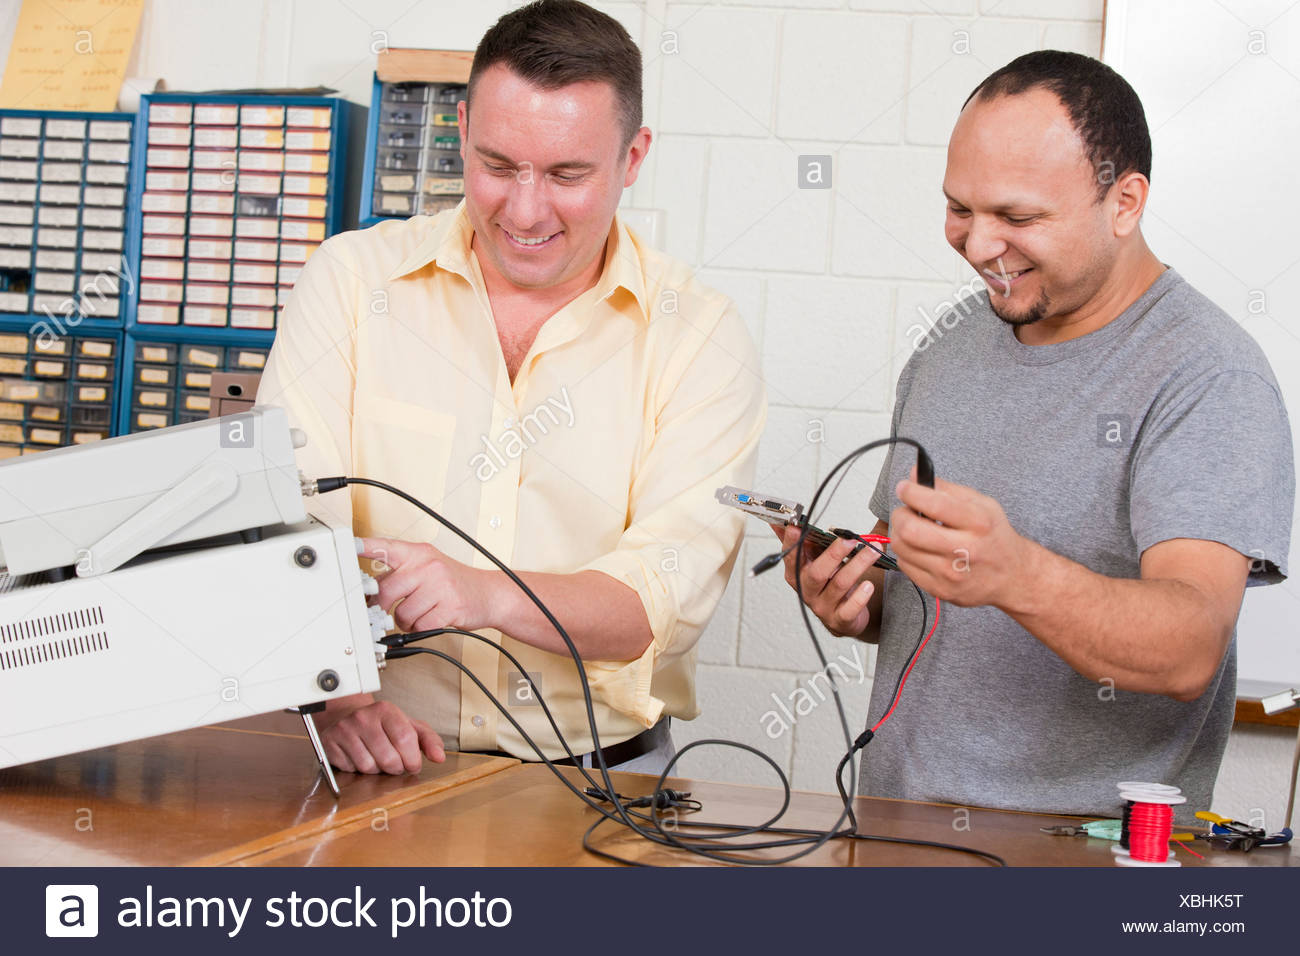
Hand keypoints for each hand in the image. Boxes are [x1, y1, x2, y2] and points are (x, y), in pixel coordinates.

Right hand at [318, 698, 444, 773]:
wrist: (347, 718)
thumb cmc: (382, 726)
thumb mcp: (409, 727)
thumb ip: (428, 740)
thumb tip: (439, 757)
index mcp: (386, 710)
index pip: (405, 739)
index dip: (412, 759)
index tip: (413, 765)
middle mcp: (363, 717)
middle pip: (388, 758)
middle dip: (396, 768)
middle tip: (395, 765)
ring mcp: (344, 729)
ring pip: (368, 767)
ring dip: (377, 770)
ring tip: (377, 759)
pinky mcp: (329, 742)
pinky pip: (350, 769)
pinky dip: (358, 770)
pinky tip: (359, 758)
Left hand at [361, 536, 500, 633]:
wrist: (490, 594)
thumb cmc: (454, 583)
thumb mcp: (428, 568)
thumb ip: (400, 574)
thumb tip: (368, 591)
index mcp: (419, 553)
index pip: (385, 547)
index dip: (364, 546)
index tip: (348, 544)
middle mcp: (428, 565)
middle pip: (386, 591)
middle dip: (383, 608)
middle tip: (388, 611)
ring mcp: (440, 585)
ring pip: (401, 613)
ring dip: (406, 621)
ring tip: (419, 614)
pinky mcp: (450, 607)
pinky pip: (419, 625)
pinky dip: (420, 629)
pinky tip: (430, 620)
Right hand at [773, 524, 877, 636]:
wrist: (843, 617)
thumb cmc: (828, 584)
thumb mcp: (812, 563)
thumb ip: (800, 543)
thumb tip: (783, 522)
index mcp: (796, 574)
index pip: (791, 557)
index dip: (792, 542)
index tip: (797, 526)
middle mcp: (807, 591)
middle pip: (817, 573)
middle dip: (834, 553)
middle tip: (850, 538)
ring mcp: (823, 607)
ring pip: (839, 585)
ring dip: (858, 565)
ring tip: (873, 550)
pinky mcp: (840, 619)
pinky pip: (849, 609)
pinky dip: (860, 597)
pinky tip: (869, 585)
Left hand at [889, 466, 1032, 607]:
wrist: (1012, 576)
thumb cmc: (994, 536)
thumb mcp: (983, 505)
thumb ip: (947, 488)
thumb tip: (914, 475)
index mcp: (979, 524)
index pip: (935, 504)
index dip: (911, 492)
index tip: (904, 487)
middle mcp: (965, 550)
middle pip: (911, 530)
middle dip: (900, 515)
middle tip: (905, 510)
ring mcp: (951, 573)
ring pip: (902, 549)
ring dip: (899, 533)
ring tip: (911, 527)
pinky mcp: (939, 589)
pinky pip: (905, 566)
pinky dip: (905, 552)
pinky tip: (917, 547)